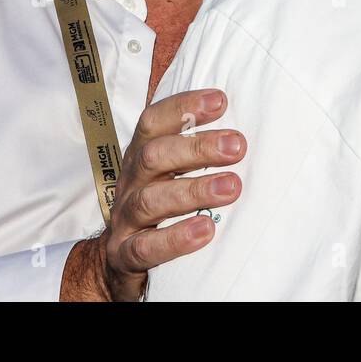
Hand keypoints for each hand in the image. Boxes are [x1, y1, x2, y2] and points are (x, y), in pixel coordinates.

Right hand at [60, 88, 244, 300]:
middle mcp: (130, 182)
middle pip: (155, 156)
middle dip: (197, 147)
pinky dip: (176, 238)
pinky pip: (146, 247)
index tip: (221, 100)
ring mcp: (125, 219)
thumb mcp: (169, 174)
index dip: (183, 106)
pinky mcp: (124, 255)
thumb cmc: (158, 208)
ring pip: (151, 199)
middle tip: (237, 145)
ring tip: (231, 187)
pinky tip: (205, 230)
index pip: (153, 122)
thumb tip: (243, 131)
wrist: (117, 261)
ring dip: (194, 190)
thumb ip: (195, 152)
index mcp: (141, 156)